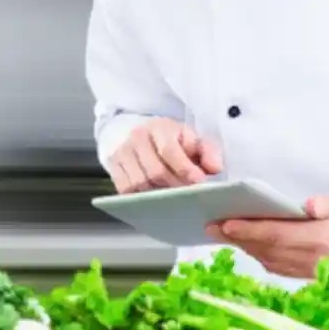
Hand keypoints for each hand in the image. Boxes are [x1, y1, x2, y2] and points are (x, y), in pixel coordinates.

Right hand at [106, 117, 223, 193]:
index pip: (170, 151)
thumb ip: (208, 151)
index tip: (199, 183)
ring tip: (173, 200)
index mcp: (159, 128)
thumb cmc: (171, 140)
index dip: (185, 169)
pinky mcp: (113, 168)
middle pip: (154, 172)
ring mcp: (122, 153)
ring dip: (158, 196)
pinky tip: (155, 201)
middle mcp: (137, 138)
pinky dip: (141, 199)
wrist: (141, 134)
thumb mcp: (192, 139)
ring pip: (139, 184)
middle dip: (174, 187)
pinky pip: (125, 190)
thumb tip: (215, 168)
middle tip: (189, 197)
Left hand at [206, 193, 328, 278]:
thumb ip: (327, 204)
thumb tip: (307, 205)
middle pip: (267, 250)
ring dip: (247, 249)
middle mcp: (314, 259)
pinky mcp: (315, 275)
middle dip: (238, 239)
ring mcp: (313, 270)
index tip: (224, 223)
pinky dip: (263, 259)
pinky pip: (282, 269)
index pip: (275, 235)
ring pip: (271, 261)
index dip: (247, 230)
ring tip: (227, 236)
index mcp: (321, 239)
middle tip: (212, 227)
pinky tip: (253, 248)